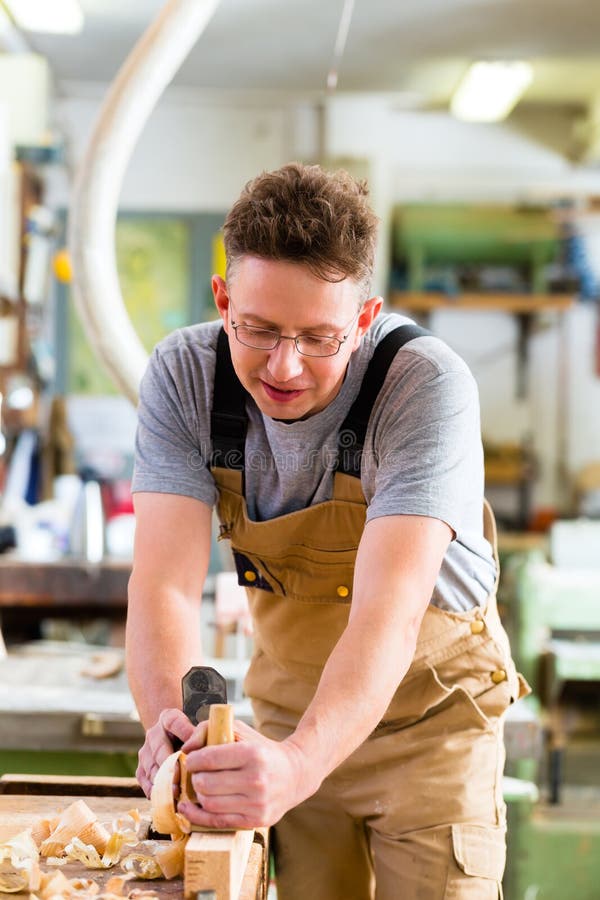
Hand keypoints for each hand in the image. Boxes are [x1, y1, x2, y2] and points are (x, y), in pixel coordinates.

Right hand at [137, 708, 195, 797]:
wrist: (171, 740)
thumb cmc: (192, 737)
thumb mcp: (197, 728)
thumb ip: (202, 734)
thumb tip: (203, 750)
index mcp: (169, 718)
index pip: (175, 722)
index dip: (184, 733)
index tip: (192, 747)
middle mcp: (153, 734)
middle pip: (160, 750)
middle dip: (170, 766)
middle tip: (180, 778)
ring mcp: (145, 752)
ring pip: (151, 768)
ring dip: (163, 781)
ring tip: (176, 792)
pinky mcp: (140, 770)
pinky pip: (145, 782)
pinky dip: (155, 792)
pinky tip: (166, 799)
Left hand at [179, 720, 313, 828]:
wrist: (295, 774)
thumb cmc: (262, 750)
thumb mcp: (241, 731)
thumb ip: (210, 730)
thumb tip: (186, 749)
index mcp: (253, 754)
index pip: (209, 759)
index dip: (193, 760)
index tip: (191, 760)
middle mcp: (256, 780)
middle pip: (206, 784)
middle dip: (194, 778)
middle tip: (197, 774)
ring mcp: (257, 803)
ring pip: (209, 804)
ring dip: (198, 795)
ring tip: (201, 786)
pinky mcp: (255, 820)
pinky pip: (217, 822)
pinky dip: (198, 815)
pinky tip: (188, 808)